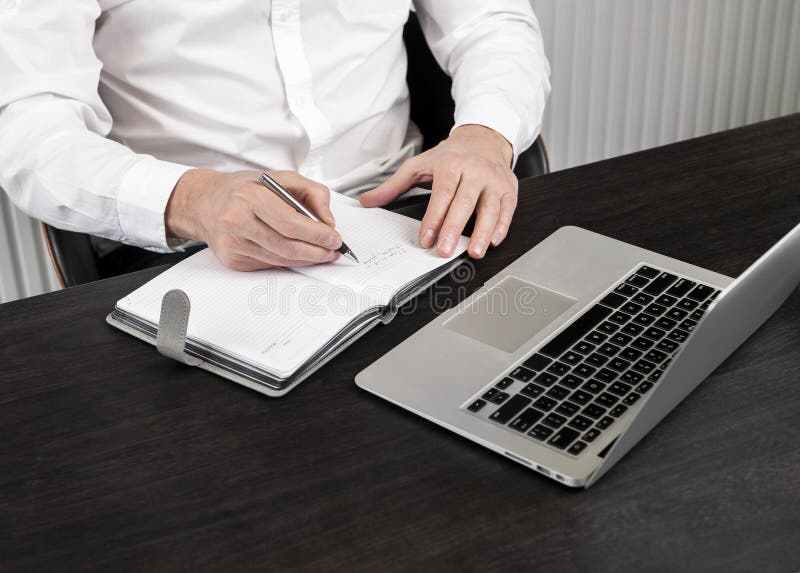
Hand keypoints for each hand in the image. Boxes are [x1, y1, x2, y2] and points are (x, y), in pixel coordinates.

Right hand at [165, 169, 341, 270]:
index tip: (334, 238)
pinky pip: (269, 264)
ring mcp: (233, 243)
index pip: (290, 222)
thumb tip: (327, 220)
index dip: (316, 234)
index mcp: (248, 196)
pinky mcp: (233, 259)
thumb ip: (310, 192)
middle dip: (315, 251)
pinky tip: (298, 254)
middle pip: (286, 245)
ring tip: (322, 254)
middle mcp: (237, 221)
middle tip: (332, 251)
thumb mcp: (278, 177)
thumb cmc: (242, 189)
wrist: (204, 203)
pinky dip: (288, 261)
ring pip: (279, 259)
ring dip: (306, 259)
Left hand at [359, 124, 516, 258]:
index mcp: (451, 164)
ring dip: (482, 232)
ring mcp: (494, 180)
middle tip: (445, 251)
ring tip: (474, 251)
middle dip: (454, 229)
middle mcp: (474, 171)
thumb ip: (393, 185)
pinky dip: (502, 226)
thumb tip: (367, 201)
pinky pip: (507, 209)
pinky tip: (493, 240)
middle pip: (464, 203)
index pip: (441, 195)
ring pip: (489, 208)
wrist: (484, 139)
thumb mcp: (419, 165)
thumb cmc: (451, 155)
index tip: (426, 239)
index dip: (434, 219)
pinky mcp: (509, 188)